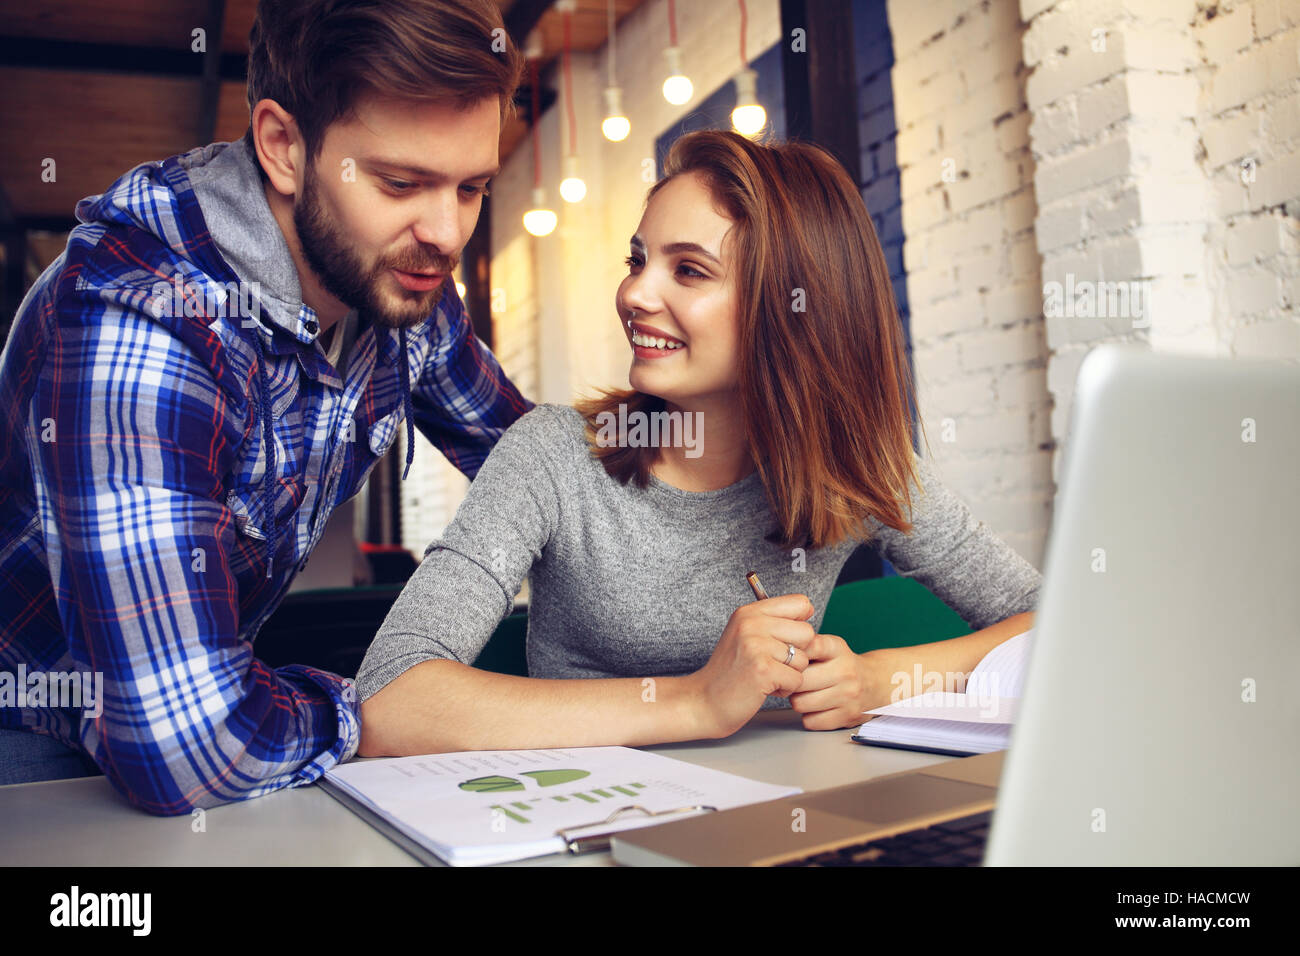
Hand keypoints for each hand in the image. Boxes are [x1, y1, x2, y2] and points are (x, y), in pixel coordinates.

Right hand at [692, 594, 816, 738]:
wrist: (703, 701)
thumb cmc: (729, 672)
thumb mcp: (745, 635)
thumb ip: (773, 621)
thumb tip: (809, 609)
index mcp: (749, 612)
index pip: (801, 603)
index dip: (800, 624)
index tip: (785, 639)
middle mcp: (751, 623)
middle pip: (807, 632)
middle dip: (797, 654)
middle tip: (772, 663)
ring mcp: (756, 646)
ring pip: (803, 659)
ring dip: (789, 674)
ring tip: (765, 676)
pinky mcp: (763, 670)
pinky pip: (797, 679)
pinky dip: (784, 689)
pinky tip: (763, 687)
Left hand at [789, 636, 892, 730]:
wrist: (877, 683)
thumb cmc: (843, 665)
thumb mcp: (829, 647)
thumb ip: (805, 646)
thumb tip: (776, 651)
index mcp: (837, 648)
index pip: (808, 647)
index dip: (792, 655)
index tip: (789, 659)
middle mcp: (845, 671)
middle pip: (799, 681)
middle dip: (791, 683)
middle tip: (795, 682)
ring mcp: (847, 695)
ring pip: (800, 703)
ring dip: (798, 701)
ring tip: (806, 694)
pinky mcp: (847, 716)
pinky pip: (810, 721)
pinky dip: (809, 716)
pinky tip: (816, 707)